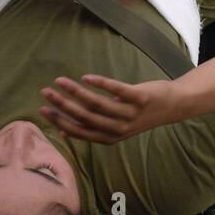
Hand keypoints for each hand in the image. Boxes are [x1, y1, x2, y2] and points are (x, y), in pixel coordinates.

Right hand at [39, 75, 179, 143]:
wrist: (173, 106)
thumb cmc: (138, 114)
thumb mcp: (116, 126)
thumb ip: (93, 127)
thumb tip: (64, 130)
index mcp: (109, 137)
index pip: (79, 131)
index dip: (59, 121)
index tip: (42, 109)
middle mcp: (119, 129)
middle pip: (85, 116)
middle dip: (62, 104)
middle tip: (45, 92)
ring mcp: (130, 114)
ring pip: (97, 104)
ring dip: (75, 91)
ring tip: (60, 81)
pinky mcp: (140, 99)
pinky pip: (117, 90)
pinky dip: (100, 83)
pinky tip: (86, 77)